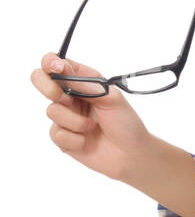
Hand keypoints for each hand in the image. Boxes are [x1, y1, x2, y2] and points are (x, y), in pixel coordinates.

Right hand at [31, 52, 152, 183]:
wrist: (131, 154)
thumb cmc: (126, 123)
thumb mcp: (111, 98)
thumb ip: (85, 85)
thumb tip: (62, 71)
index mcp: (83, 81)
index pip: (57, 63)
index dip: (51, 62)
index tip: (57, 68)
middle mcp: (71, 96)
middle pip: (41, 81)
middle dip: (48, 88)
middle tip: (67, 100)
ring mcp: (65, 116)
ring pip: (52, 111)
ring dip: (75, 121)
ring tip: (93, 127)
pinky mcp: (62, 137)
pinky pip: (56, 133)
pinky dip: (75, 138)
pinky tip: (87, 141)